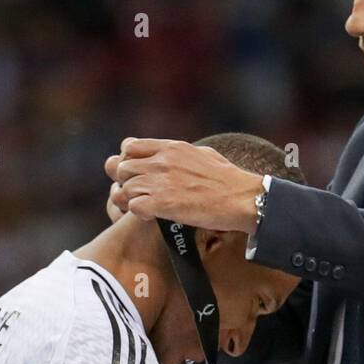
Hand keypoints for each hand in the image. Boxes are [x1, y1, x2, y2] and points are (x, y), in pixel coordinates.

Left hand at [104, 138, 261, 232]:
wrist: (242, 198)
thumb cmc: (229, 180)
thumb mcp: (203, 154)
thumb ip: (181, 153)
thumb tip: (174, 153)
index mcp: (171, 148)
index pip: (129, 147)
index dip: (128, 161)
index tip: (138, 173)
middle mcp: (161, 161)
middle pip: (121, 168)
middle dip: (126, 183)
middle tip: (138, 195)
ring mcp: (160, 182)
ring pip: (124, 189)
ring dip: (131, 201)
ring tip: (146, 208)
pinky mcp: (162, 204)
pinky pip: (133, 206)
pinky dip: (139, 213)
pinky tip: (152, 216)